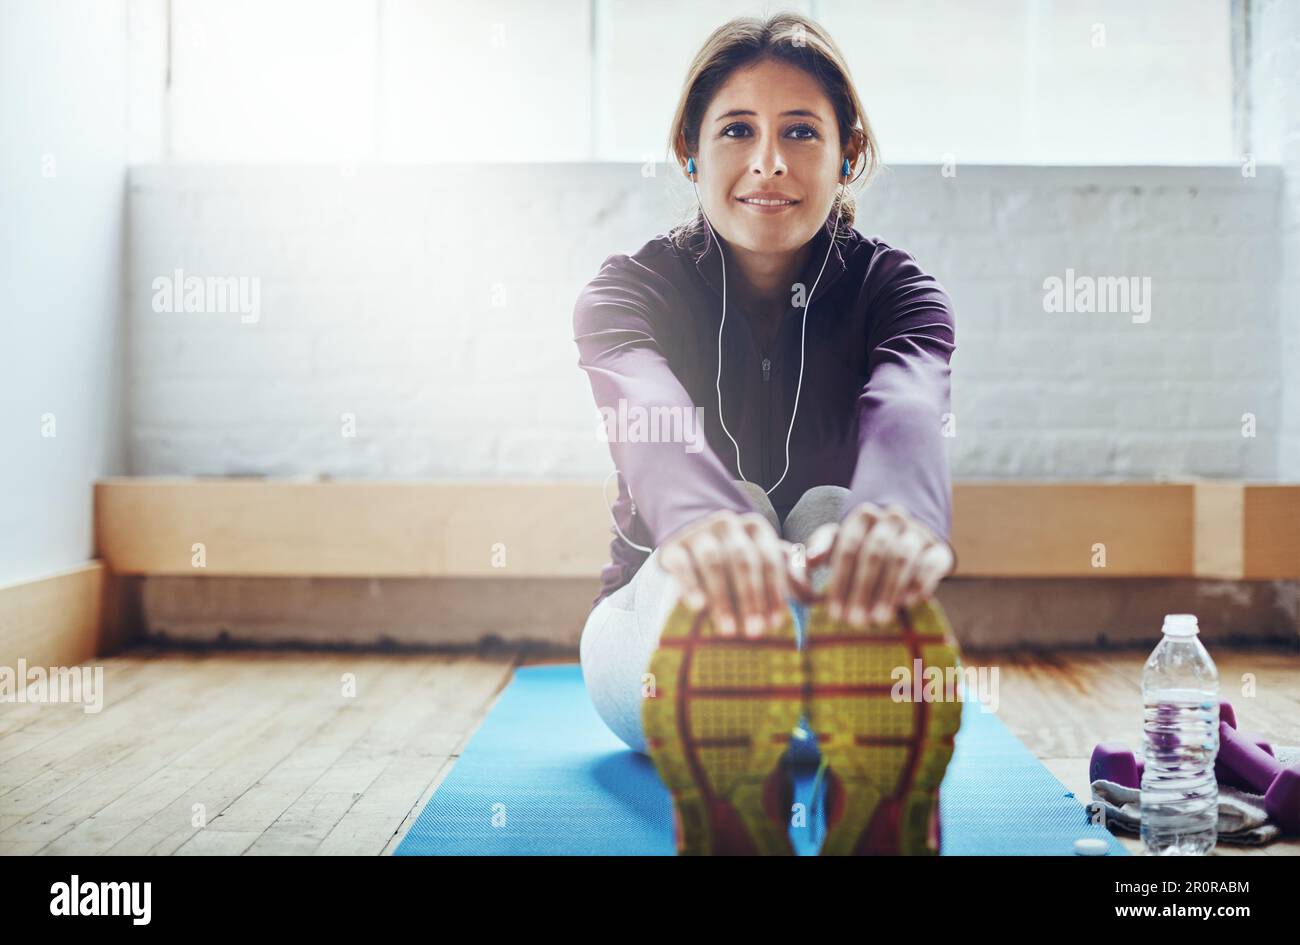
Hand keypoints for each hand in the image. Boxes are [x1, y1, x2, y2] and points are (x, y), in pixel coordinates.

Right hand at [656, 510, 808, 636]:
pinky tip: (697, 606)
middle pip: (743, 560)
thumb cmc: (733, 558)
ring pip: (714, 561)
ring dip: (722, 598)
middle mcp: (729, 525)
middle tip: (754, 632)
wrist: (687, 532)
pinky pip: (682, 563)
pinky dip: (690, 584)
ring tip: (728, 630)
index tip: (775, 623)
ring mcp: (699, 533)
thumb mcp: (761, 559)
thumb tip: (809, 598)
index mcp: (756, 529)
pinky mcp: (672, 545)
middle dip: (750, 598)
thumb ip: (787, 575)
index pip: (769, 559)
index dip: (774, 592)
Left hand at [805, 502, 953, 627]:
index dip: (841, 582)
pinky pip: (930, 564)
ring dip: (889, 591)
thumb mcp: (838, 543)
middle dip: (863, 589)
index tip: (834, 613)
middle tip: (856, 621)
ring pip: (902, 559)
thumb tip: (808, 560)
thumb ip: (818, 549)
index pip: (848, 548)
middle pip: (875, 554)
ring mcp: (917, 532)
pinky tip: (908, 604)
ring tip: (879, 619)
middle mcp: (891, 519)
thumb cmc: (862, 546)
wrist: (904, 537)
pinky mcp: (937, 549)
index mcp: (862, 517)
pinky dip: (919, 583)